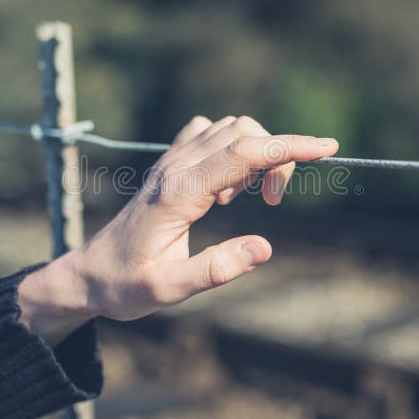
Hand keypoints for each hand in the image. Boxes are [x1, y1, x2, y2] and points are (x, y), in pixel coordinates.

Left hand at [18, 116, 337, 344]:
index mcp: (179, 192)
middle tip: (272, 202)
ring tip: (245, 198)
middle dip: (277, 157)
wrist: (90, 273)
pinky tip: (226, 186)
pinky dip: (233, 148)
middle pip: (243, 132)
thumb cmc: (126, 285)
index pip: (243, 152)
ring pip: (229, 128)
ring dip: (255, 153)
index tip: (328, 146)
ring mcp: (170, 161)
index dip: (290, 147)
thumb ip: (216, 269)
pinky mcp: (170, 164)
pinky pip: (210, 134)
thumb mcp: (169, 290)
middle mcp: (175, 166)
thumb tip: (264, 248)